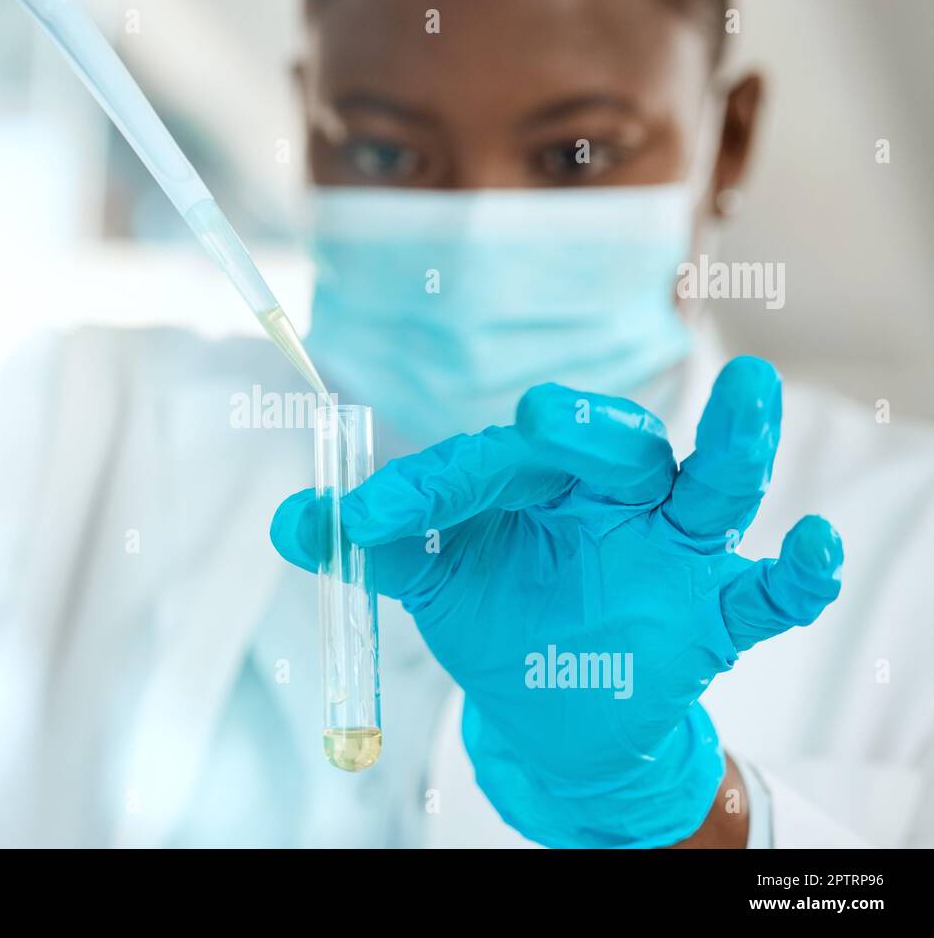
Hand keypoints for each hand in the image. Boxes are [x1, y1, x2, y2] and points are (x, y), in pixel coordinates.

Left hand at [271, 357, 842, 846]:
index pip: (485, 464)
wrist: (550, 712)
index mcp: (533, 478)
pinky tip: (815, 549)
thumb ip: (367, 549)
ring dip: (732, 446)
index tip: (365, 523)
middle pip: (610, 445)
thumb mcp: (425, 585)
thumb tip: (290, 520)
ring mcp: (670, 548)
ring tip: (751, 394)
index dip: (425, 492)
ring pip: (707, 485)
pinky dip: (799, 573)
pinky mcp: (714, 612)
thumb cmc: (492, 621)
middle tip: (538, 419)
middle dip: (580, 431)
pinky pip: (767, 591)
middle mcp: (608, 495)